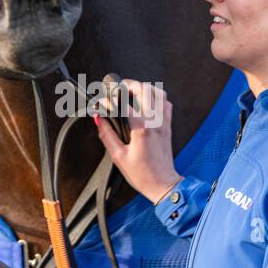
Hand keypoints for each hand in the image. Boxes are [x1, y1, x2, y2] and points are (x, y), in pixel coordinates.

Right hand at [92, 78, 181, 203]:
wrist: (163, 184)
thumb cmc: (143, 174)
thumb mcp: (118, 156)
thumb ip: (106, 135)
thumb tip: (98, 120)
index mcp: (141, 129)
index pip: (124, 104)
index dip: (110, 100)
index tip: (102, 103)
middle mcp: (155, 122)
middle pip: (145, 89)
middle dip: (129, 84)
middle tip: (117, 88)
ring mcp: (163, 122)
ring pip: (158, 92)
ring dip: (144, 87)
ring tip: (132, 91)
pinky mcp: (168, 126)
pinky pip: (166, 103)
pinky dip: (156, 97)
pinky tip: (146, 102)